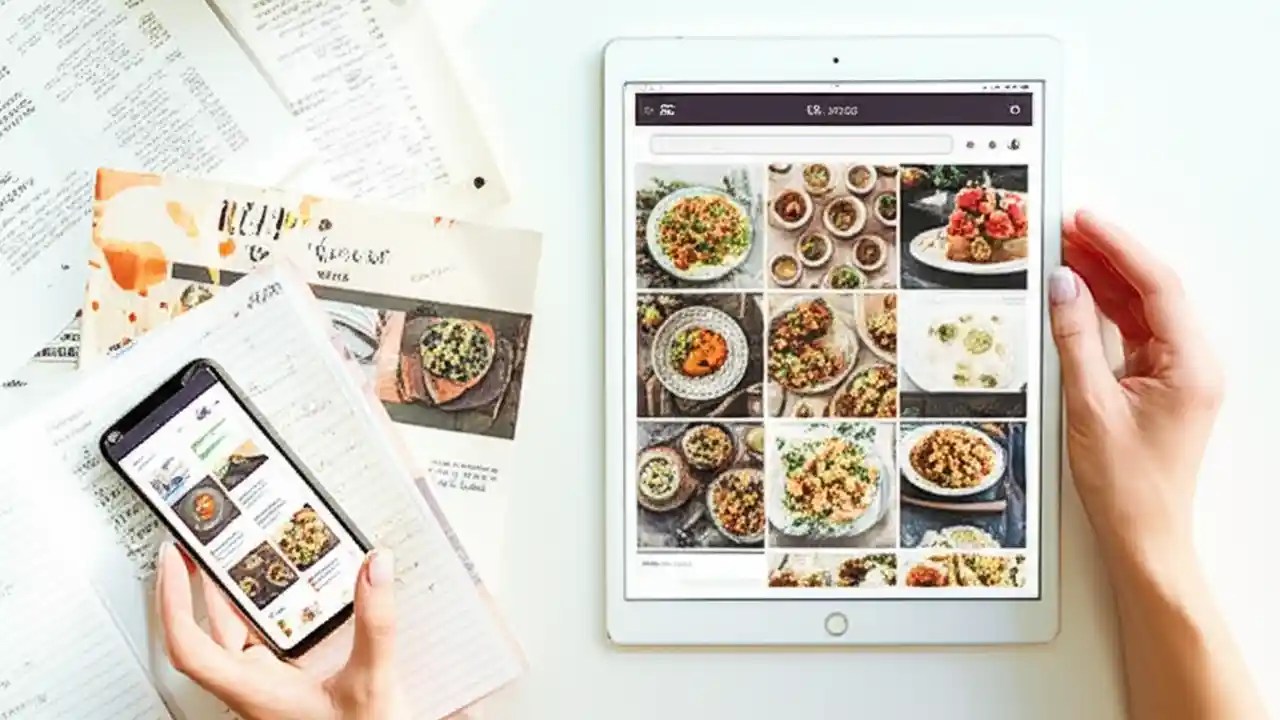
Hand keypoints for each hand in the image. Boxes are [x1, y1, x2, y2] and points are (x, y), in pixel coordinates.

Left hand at [157, 543, 405, 719]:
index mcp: (255, 691)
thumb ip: (374, 623)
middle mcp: (255, 688)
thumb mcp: (371, 681)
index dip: (173, 601)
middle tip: (198, 547)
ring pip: (237, 638)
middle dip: (197, 586)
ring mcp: (270, 688)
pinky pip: (266, 643)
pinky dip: (267, 613)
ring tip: (238, 557)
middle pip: (209, 634)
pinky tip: (284, 596)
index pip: (190, 646)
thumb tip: (374, 568)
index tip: (172, 562)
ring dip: (232, 598)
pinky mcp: (290, 687)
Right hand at [1048, 210, 1223, 563]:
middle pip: (1152, 290)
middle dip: (1109, 255)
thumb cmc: (1127, 487)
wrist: (1144, 536)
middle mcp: (1194, 363)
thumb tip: (1062, 287)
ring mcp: (1179, 372)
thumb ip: (1075, 339)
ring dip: (1105, 279)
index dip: (1118, 247)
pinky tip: (1078, 293)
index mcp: (1191, 366)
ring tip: (1065, 251)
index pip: (1157, 286)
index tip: (1084, 222)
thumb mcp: (1089, 406)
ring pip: (1142, 308)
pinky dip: (1105, 309)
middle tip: (1066, 229)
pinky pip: (1134, 332)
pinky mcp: (1160, 383)